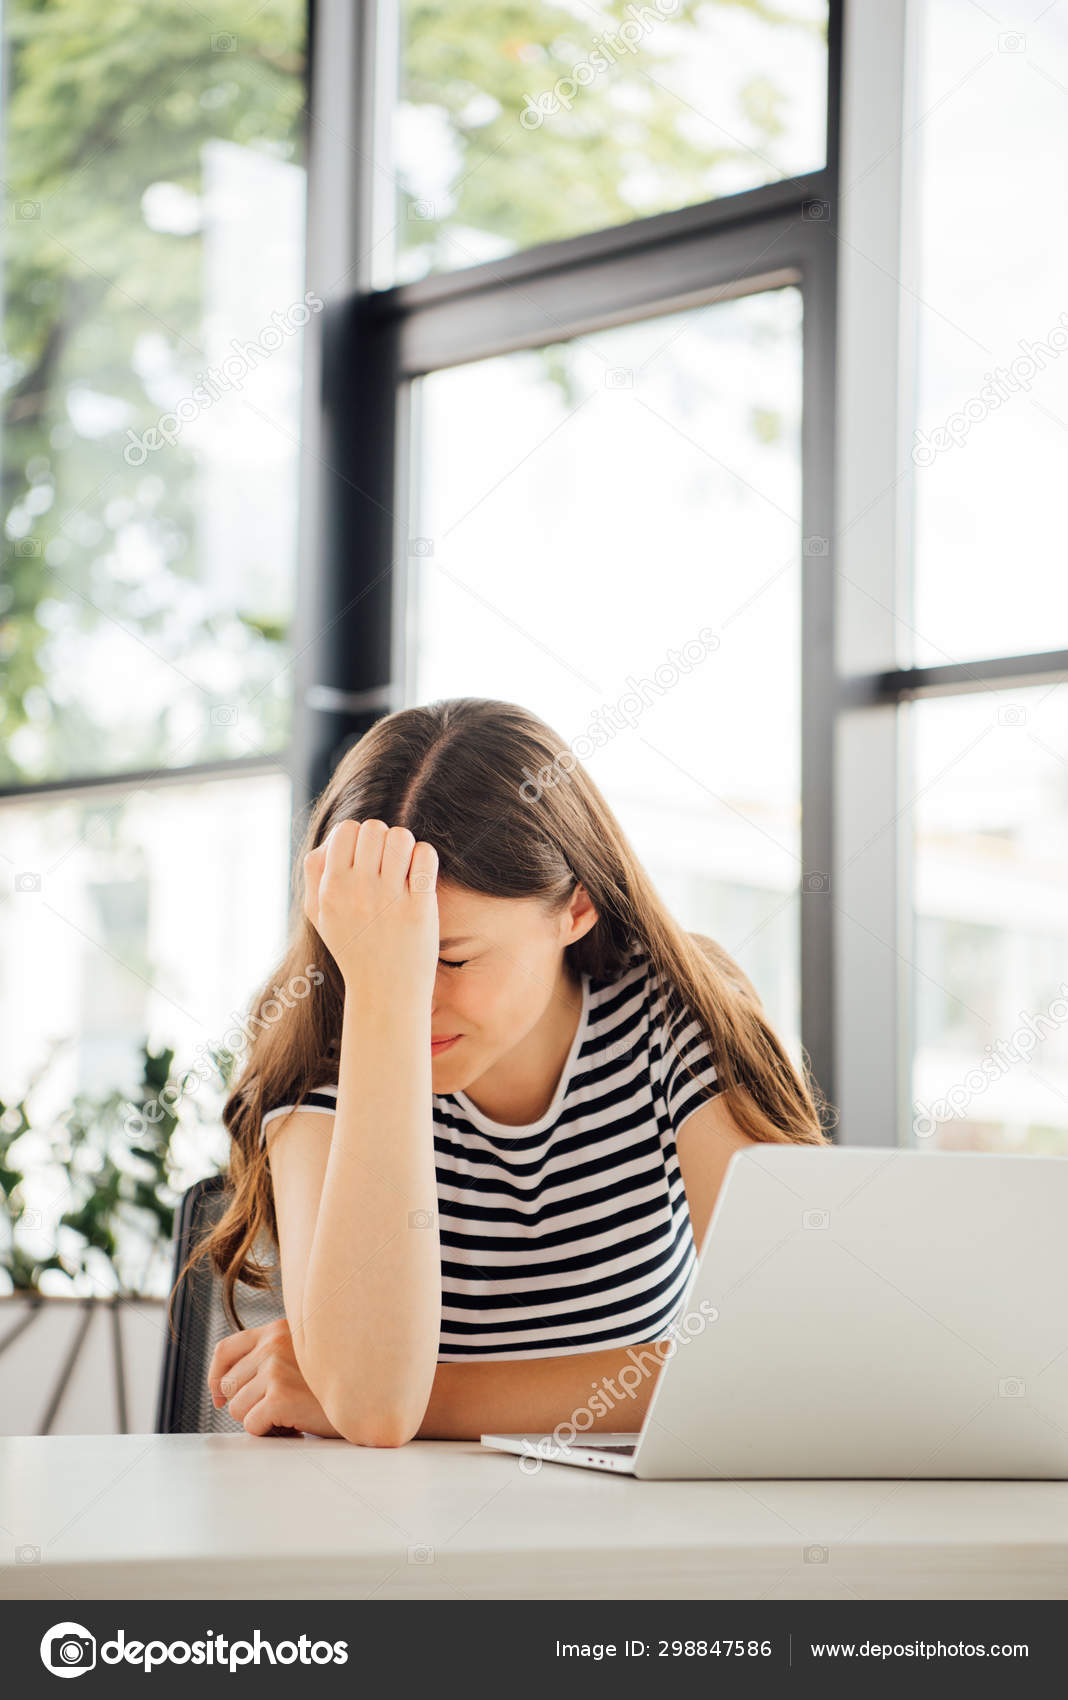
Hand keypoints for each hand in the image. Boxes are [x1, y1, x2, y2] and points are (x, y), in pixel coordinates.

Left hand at [207, 1317, 341, 1438]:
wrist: (369, 1398)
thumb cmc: (336, 1383)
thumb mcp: (301, 1356)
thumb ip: (270, 1358)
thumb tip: (223, 1387)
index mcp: (277, 1330)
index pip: (225, 1350)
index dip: (216, 1378)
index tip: (220, 1398)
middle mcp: (273, 1343)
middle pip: (228, 1385)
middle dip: (246, 1405)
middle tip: (278, 1410)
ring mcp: (275, 1367)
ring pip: (236, 1409)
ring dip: (260, 1420)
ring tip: (291, 1414)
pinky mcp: (279, 1395)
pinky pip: (251, 1425)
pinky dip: (270, 1432)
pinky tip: (295, 1424)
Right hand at [303, 819, 438, 999]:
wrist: (384, 993)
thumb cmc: (354, 949)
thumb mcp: (320, 915)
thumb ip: (315, 874)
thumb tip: (330, 840)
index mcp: (332, 889)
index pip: (345, 829)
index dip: (358, 836)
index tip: (366, 858)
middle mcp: (358, 890)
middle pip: (374, 828)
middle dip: (383, 839)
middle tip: (388, 863)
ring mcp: (389, 899)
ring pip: (401, 837)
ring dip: (406, 847)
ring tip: (404, 868)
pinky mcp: (419, 908)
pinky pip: (425, 857)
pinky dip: (425, 859)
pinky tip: (420, 876)